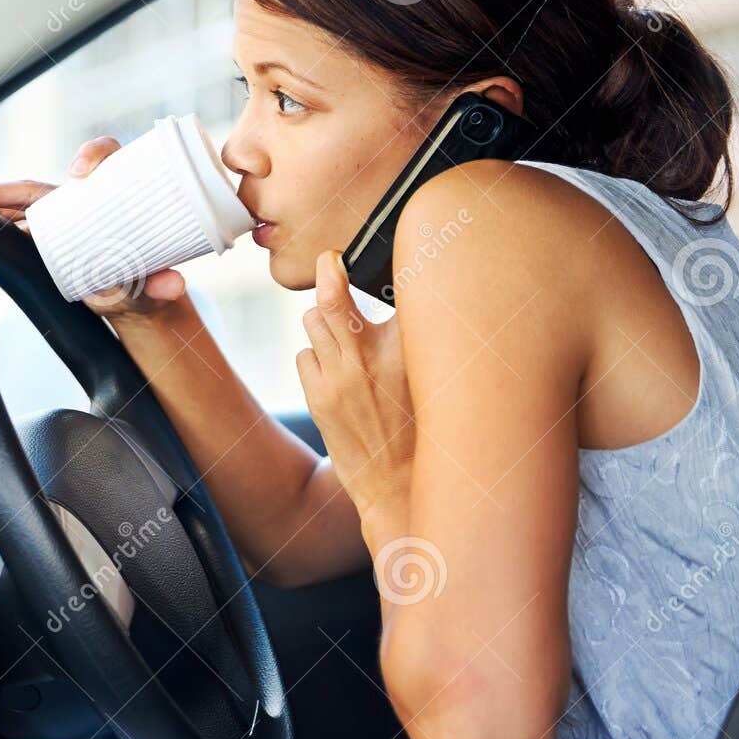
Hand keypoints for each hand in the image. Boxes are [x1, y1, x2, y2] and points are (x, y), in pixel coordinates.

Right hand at [0, 136, 186, 319]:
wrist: (139, 299)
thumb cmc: (149, 282)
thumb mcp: (156, 285)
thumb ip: (162, 284)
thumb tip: (172, 285)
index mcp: (112, 197)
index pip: (103, 157)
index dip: (92, 154)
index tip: (80, 173)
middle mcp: (79, 203)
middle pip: (39, 185)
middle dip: (6, 188)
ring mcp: (56, 223)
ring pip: (18, 205)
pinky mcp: (42, 243)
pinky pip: (13, 227)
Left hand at [296, 251, 414, 527]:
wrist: (402, 488)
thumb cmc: (427, 428)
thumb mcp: (435, 375)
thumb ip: (418, 335)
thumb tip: (410, 292)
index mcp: (411, 347)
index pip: (387, 287)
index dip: (371, 265)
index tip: (366, 251)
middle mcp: (372, 358)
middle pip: (331, 296)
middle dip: (328, 271)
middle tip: (330, 259)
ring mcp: (340, 378)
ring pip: (312, 321)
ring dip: (324, 322)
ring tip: (343, 336)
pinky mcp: (318, 397)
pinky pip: (303, 355)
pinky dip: (315, 356)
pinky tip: (336, 372)